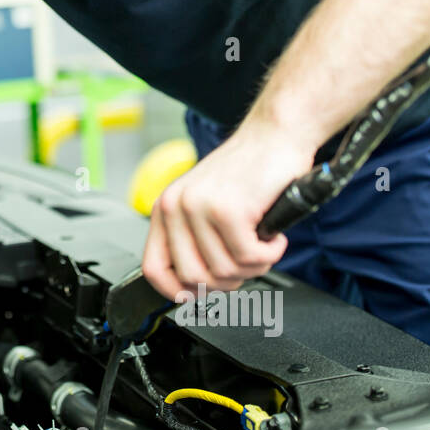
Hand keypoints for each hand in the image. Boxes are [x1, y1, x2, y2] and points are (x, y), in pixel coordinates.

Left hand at [141, 122, 314, 300]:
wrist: (276, 134)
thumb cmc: (248, 170)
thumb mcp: (205, 203)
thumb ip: (193, 239)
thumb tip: (195, 286)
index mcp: (166, 208)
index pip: (153, 268)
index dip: (176, 291)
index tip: (198, 295)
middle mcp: (176, 206)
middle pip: (194, 278)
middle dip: (228, 281)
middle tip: (247, 261)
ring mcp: (200, 208)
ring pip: (225, 272)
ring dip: (254, 265)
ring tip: (263, 242)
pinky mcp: (229, 210)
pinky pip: (250, 258)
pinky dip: (270, 253)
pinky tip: (274, 235)